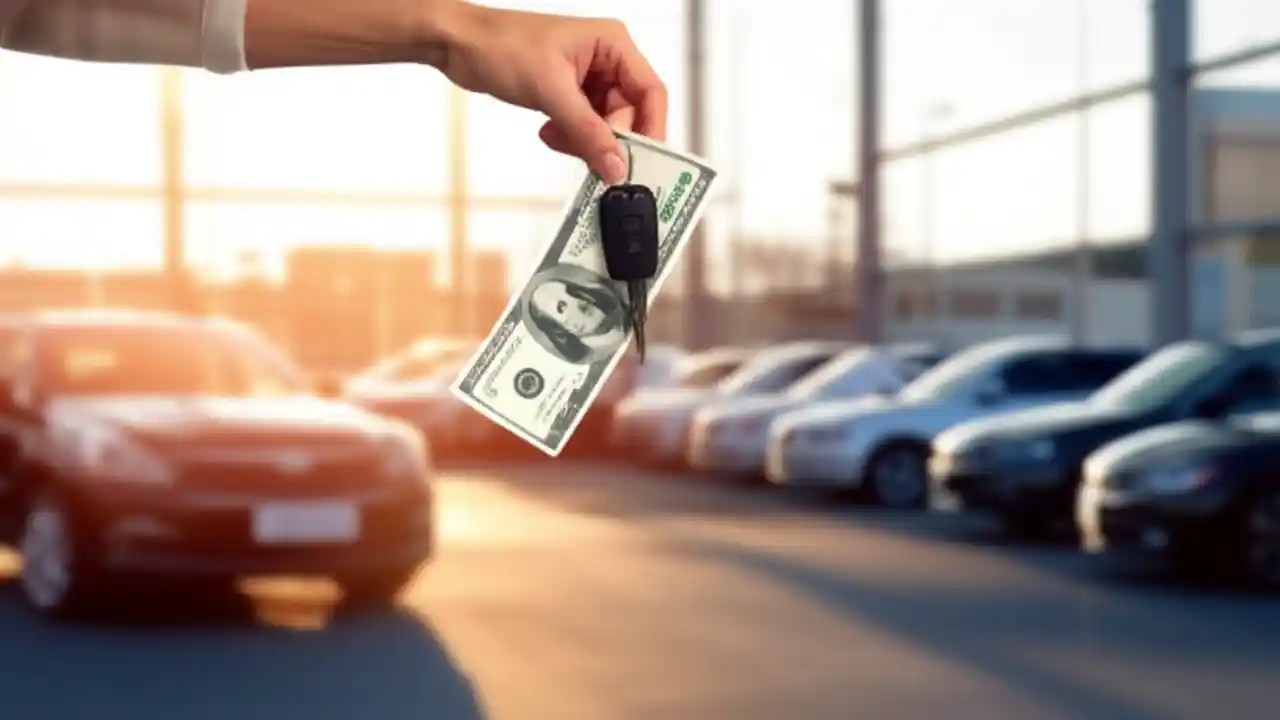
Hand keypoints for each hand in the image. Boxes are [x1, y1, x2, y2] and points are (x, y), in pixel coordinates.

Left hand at [440, 3, 667, 183]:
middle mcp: (606, 59)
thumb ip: (587, 132)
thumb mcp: (551, 91)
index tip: (642, 162)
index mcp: (612, 44)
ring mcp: (588, 77)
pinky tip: (549, 132)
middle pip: (629, 113)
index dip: (651, 129)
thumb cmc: (501, 44)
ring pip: (606, 124)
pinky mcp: (569, 92)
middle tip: (594, 162)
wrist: (459, 44)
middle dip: (610, 140)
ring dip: (585, 140)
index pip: (651, 92)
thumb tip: (616, 166)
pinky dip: (570, 137)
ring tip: (558, 138)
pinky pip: (584, 125)